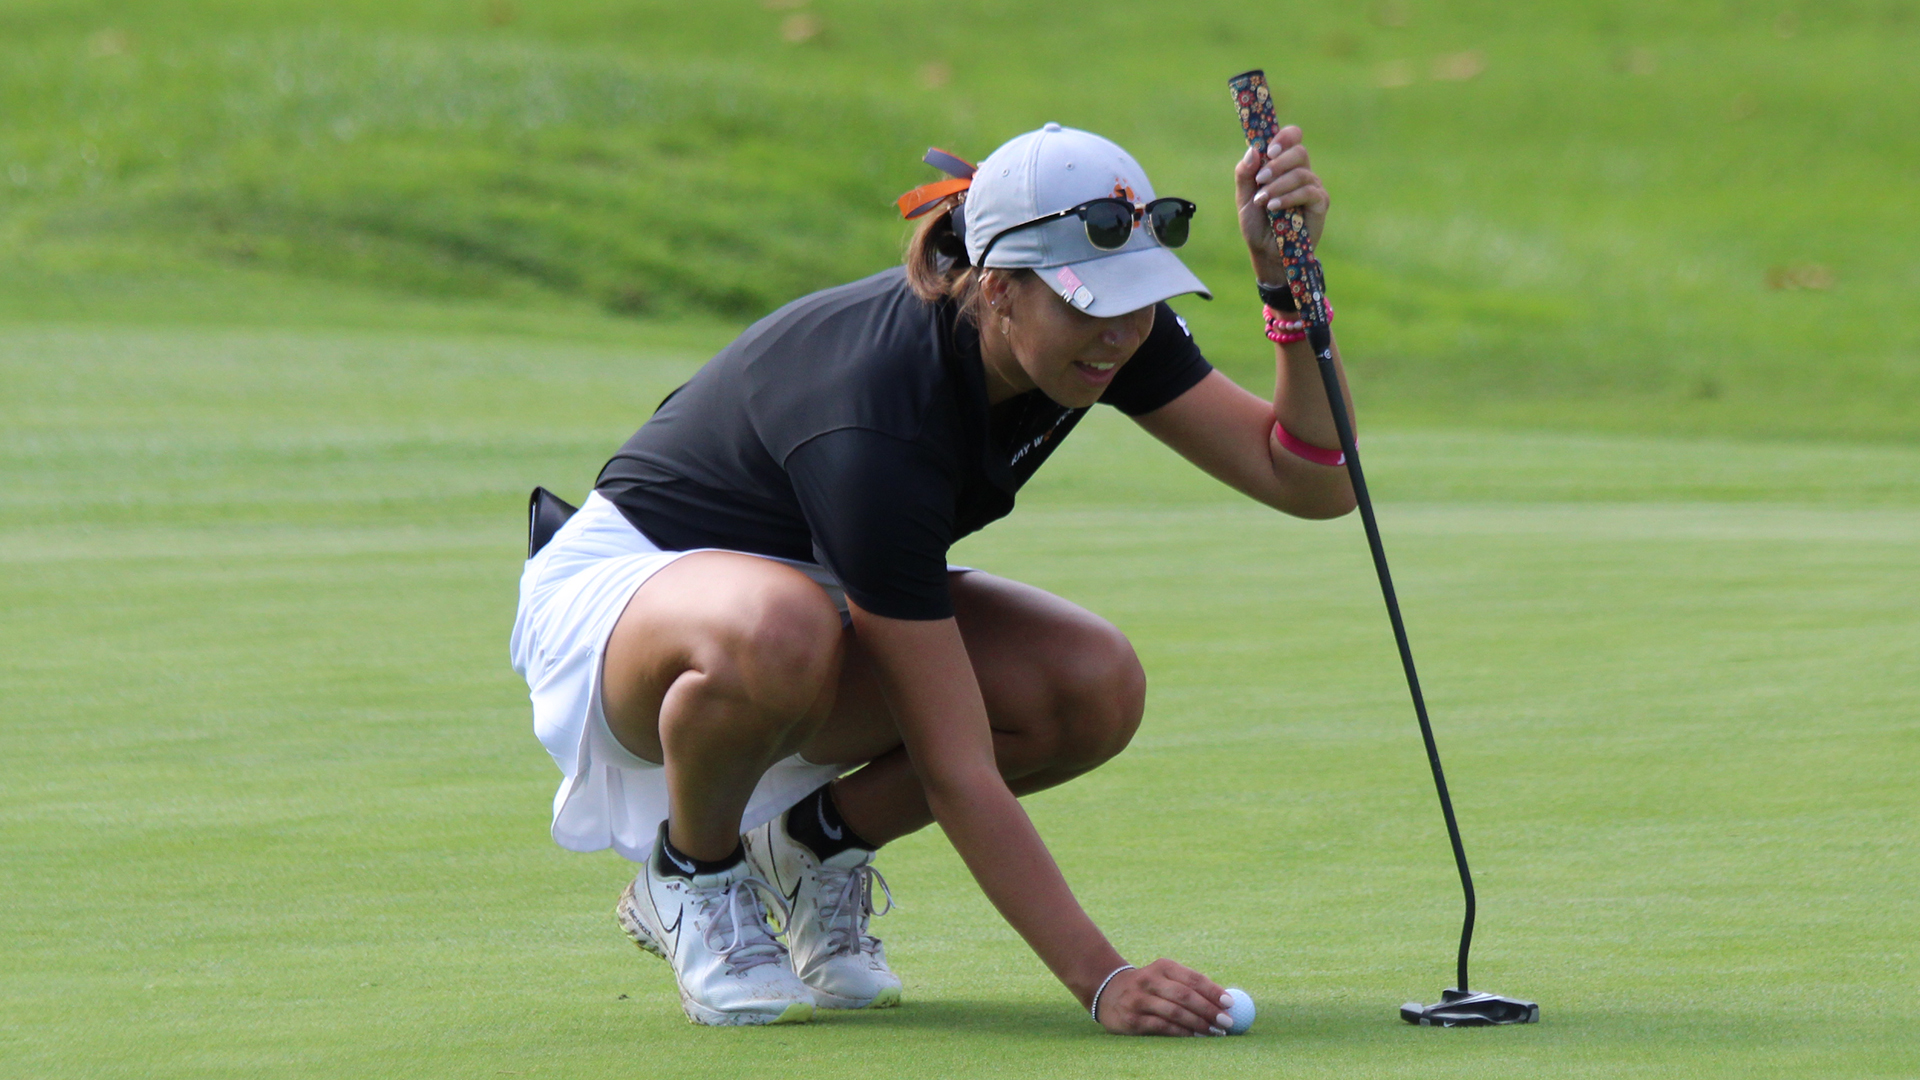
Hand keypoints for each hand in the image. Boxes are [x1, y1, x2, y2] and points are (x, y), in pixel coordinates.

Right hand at [1095, 958, 1234, 1035]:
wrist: (1108, 991)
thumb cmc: (1149, 987)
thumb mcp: (1165, 978)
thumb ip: (1190, 986)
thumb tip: (1225, 1001)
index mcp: (1163, 967)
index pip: (1192, 978)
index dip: (1213, 991)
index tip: (1229, 1003)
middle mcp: (1150, 980)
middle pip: (1185, 995)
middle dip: (1209, 1010)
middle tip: (1226, 1022)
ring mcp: (1139, 999)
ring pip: (1174, 1012)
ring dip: (1198, 1024)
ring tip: (1214, 1032)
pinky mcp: (1132, 1018)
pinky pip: (1161, 1026)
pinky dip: (1181, 1032)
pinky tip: (1194, 1036)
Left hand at [1234, 124, 1329, 282]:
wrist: (1266, 252)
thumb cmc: (1257, 224)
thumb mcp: (1244, 198)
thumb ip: (1244, 174)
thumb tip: (1253, 149)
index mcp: (1283, 165)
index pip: (1292, 137)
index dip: (1284, 136)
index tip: (1270, 148)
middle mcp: (1301, 172)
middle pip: (1299, 151)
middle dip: (1277, 163)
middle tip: (1261, 179)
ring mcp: (1312, 187)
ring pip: (1302, 172)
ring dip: (1278, 185)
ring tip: (1263, 200)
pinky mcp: (1320, 203)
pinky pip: (1309, 192)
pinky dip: (1289, 197)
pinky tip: (1274, 207)